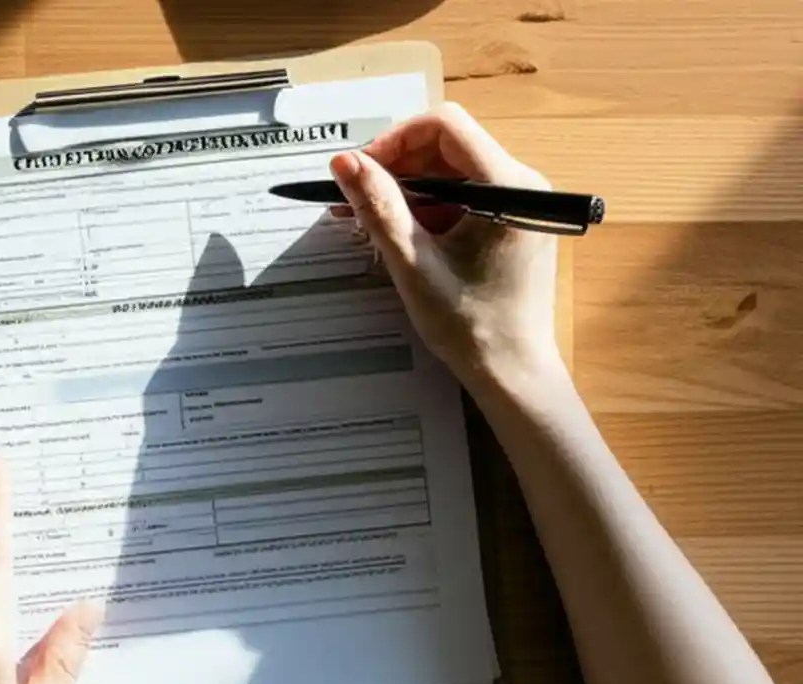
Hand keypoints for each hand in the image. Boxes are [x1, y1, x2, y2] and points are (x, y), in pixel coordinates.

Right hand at [329, 102, 562, 389]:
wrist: (513, 374)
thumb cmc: (471, 327)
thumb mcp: (414, 264)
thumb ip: (379, 207)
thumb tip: (345, 162)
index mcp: (509, 187)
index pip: (446, 126)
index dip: (396, 139)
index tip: (362, 170)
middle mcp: (522, 184)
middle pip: (448, 145)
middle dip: (397, 164)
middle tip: (356, 196)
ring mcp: (519, 202)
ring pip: (452, 169)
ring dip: (407, 187)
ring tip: (368, 218)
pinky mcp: (511, 220)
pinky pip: (463, 194)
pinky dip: (426, 206)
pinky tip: (397, 231)